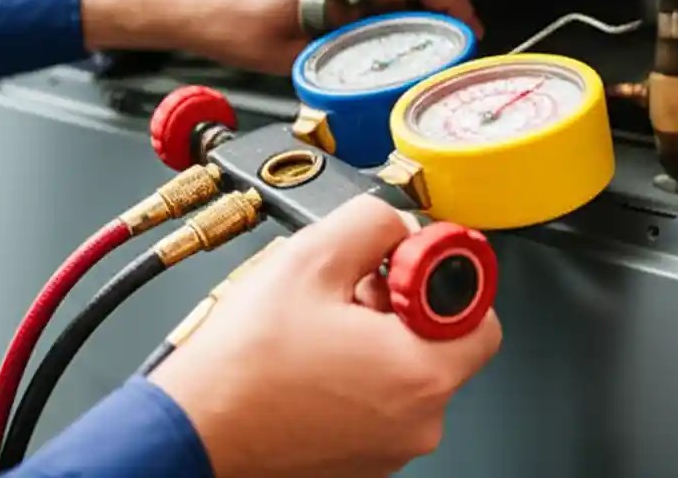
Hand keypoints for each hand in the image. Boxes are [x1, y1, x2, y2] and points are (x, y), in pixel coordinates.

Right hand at [148, 195, 502, 477]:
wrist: (196, 428)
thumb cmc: (244, 364)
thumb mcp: (308, 259)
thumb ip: (371, 223)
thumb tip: (396, 224)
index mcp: (420, 372)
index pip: (481, 314)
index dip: (438, 276)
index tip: (406, 263)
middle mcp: (418, 420)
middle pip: (437, 342)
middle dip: (397, 307)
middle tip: (346, 292)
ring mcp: (389, 446)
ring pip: (401, 372)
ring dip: (369, 341)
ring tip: (313, 329)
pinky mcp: (359, 459)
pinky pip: (374, 403)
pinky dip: (350, 377)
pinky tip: (305, 361)